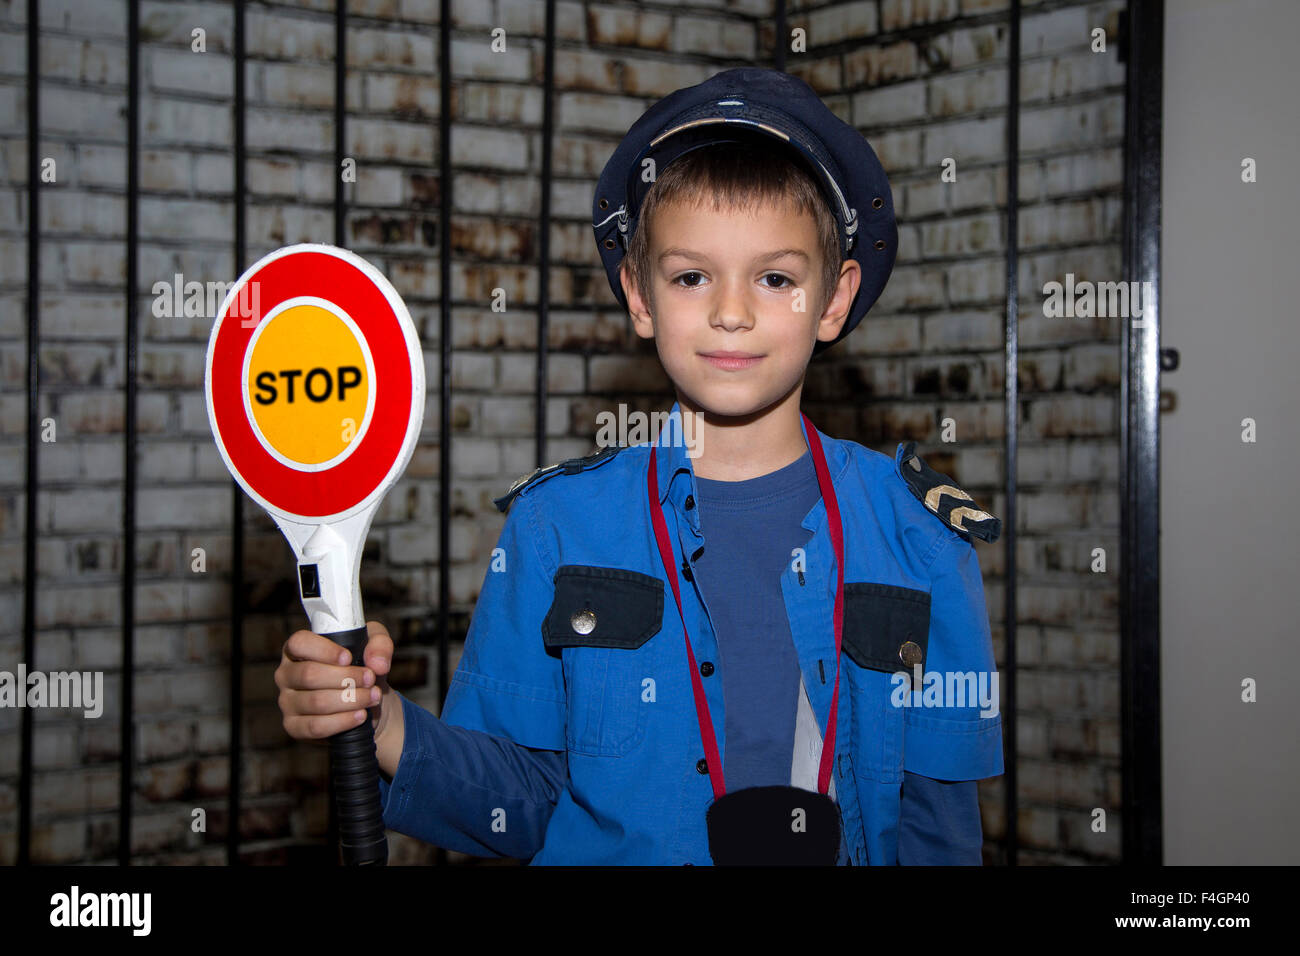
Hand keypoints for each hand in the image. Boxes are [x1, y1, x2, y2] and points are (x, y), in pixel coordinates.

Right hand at [274, 620, 395, 741]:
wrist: (367, 704)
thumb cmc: (363, 668)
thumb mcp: (375, 647)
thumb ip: (379, 645)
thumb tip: (377, 664)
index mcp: (297, 650)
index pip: (299, 643)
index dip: (324, 650)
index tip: (349, 658)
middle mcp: (286, 674)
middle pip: (309, 674)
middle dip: (346, 677)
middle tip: (370, 679)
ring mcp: (287, 702)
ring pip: (316, 702)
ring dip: (350, 700)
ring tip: (372, 696)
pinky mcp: (294, 727)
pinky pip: (316, 726)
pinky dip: (343, 721)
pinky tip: (361, 715)